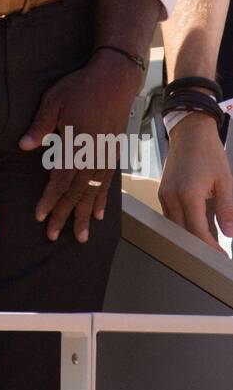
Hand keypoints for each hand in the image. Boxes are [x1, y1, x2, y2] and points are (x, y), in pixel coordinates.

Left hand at [20, 51, 142, 242]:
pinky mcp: (113, 154)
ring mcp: (105, 157)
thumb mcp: (54, 101)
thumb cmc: (80, 88)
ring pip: (93, 192)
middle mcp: (93, 156)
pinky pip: (107, 183)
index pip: (61, 180)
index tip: (40, 216)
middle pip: (77, 192)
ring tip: (80, 237)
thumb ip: (40, 126)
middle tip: (53, 235)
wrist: (115, 80)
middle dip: (64, 214)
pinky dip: (102, 200)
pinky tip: (98, 214)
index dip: (50, 199)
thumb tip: (23, 146)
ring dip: (84, 214)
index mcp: (76, 145)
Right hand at [160, 113, 232, 251]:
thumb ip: (228, 208)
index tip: (220, 256)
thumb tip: (230, 233)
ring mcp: (165, 195)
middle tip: (215, 254)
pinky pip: (171, 216)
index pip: (197, 231)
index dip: (209, 248)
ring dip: (190, 236)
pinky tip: (197, 225)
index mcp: (188, 194)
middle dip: (199, 246)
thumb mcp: (225, 180)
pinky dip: (184, 224)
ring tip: (208, 242)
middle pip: (183, 232)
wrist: (190, 133)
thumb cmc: (208, 153)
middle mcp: (172, 197)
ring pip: (175, 226)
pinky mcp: (163, 192)